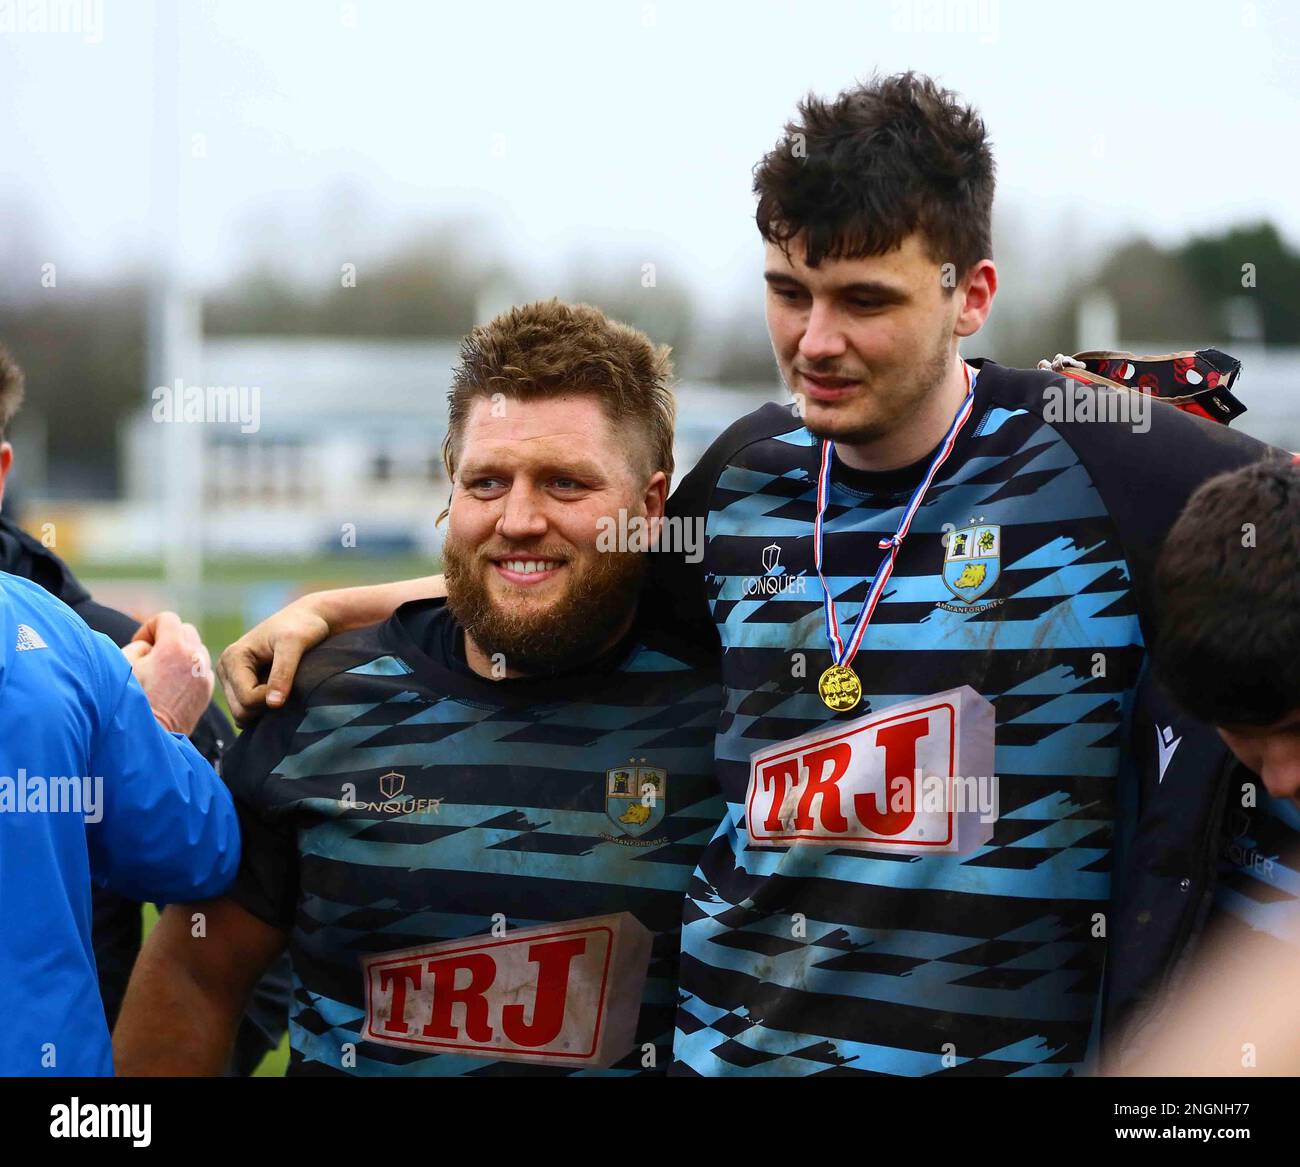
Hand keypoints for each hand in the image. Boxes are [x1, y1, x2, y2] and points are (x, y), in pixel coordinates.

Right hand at [123, 611, 213, 736]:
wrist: (148, 738)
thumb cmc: (130, 701)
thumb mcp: (123, 666)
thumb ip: (138, 646)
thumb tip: (150, 646)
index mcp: (173, 648)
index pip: (167, 618)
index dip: (149, 628)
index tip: (140, 645)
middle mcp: (194, 658)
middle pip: (186, 630)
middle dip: (167, 638)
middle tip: (150, 656)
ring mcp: (203, 675)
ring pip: (197, 649)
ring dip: (181, 653)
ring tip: (162, 671)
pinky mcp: (207, 691)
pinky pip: (201, 668)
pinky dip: (190, 669)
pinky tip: (173, 685)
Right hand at [216, 598, 330, 725]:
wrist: (308, 618)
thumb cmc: (303, 625)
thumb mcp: (294, 644)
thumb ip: (283, 672)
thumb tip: (273, 704)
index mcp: (232, 658)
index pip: (246, 699)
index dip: (271, 699)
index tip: (291, 684)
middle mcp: (226, 669)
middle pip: (240, 711)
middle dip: (265, 708)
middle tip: (289, 690)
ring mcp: (232, 679)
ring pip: (243, 714)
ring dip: (265, 710)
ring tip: (286, 690)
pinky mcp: (242, 686)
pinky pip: (249, 711)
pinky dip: (265, 710)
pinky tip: (282, 695)